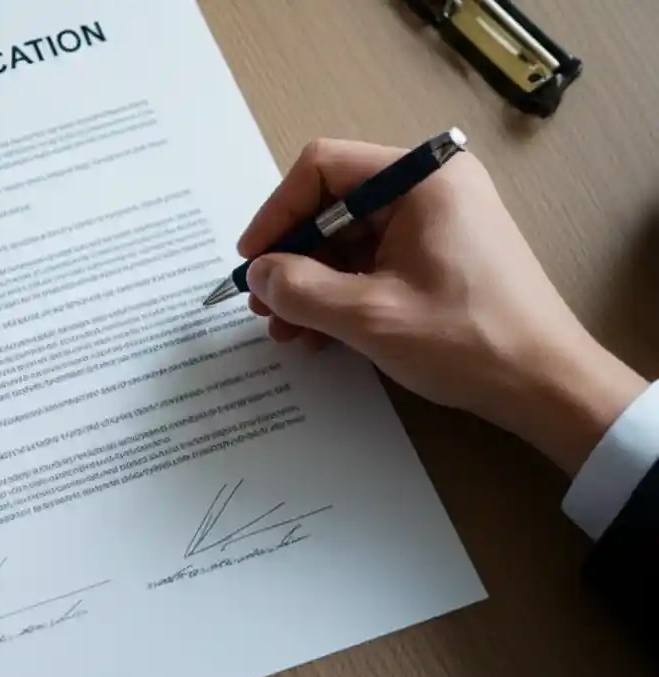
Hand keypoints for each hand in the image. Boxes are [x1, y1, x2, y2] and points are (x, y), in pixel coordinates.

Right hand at [239, 138, 645, 473]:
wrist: (546, 385)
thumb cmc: (467, 340)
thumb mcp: (369, 316)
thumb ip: (301, 289)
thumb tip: (258, 274)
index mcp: (423, 178)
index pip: (324, 168)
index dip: (278, 212)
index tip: (254, 260)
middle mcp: (432, 187)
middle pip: (334, 204)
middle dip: (293, 257)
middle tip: (263, 304)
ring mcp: (438, 221)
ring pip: (350, 238)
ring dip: (312, 282)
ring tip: (285, 328)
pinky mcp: (441, 254)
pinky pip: (374, 260)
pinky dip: (342, 292)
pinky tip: (318, 332)